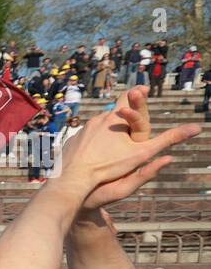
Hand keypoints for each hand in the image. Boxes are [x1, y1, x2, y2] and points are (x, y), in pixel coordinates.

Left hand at [56, 86, 199, 207]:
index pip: (127, 97)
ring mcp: (81, 130)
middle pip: (112, 112)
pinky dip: (92, 142)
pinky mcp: (71, 141)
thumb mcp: (142, 154)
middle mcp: (96, 120)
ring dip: (107, 129)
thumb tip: (196, 128)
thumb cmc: (108, 167)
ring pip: (98, 126)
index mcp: (115, 118)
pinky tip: (95, 150)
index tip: (142, 89)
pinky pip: (85, 138)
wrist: (72, 179)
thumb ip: (168, 140)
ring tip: (113, 138)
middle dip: (123, 114)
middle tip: (130, 114)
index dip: (136, 93)